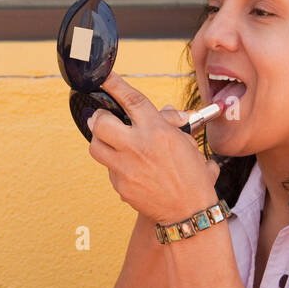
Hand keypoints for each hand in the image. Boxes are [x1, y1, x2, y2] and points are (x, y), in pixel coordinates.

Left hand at [86, 71, 221, 224]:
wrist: (189, 211)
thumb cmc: (192, 176)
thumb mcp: (187, 143)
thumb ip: (171, 124)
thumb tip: (164, 111)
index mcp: (157, 131)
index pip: (131, 100)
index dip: (114, 84)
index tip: (102, 75)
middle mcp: (138, 146)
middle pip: (101, 123)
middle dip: (98, 118)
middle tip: (103, 118)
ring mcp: (126, 167)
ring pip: (95, 146)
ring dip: (100, 141)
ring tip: (113, 143)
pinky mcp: (119, 185)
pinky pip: (107, 169)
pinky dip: (114, 165)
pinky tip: (129, 169)